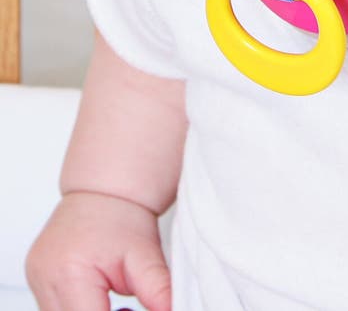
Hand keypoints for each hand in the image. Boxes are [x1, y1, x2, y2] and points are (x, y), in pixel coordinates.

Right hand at [26, 191, 171, 310]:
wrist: (104, 189)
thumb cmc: (122, 216)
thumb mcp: (145, 256)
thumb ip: (157, 291)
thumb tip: (172, 310)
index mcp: (69, 273)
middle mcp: (44, 278)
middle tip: (127, 310)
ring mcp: (36, 278)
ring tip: (113, 302)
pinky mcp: (36, 278)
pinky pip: (54, 308)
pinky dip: (77, 308)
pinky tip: (98, 297)